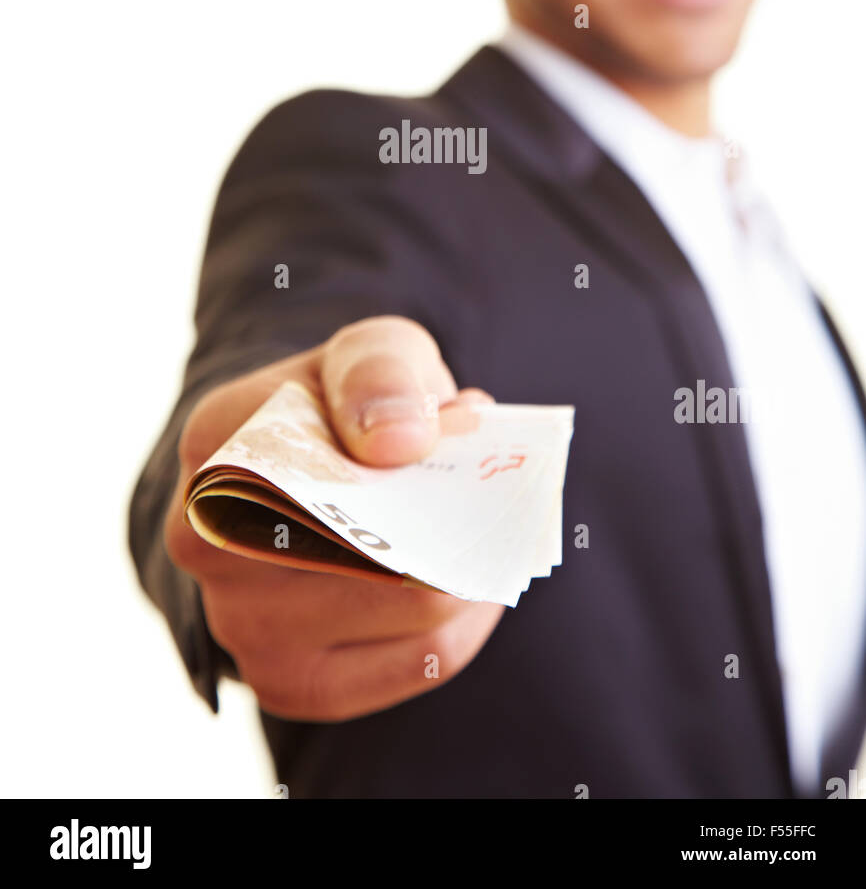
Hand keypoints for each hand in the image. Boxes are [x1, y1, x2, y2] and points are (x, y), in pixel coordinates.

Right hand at [164, 315, 504, 720]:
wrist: (306, 476)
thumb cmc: (343, 408)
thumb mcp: (367, 351)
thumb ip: (381, 372)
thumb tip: (400, 441)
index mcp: (216, 444)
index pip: (322, 461)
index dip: (412, 444)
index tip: (462, 419)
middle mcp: (205, 543)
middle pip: (378, 548)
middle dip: (456, 516)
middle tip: (494, 484)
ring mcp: (238, 624)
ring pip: (413, 611)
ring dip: (472, 564)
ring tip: (484, 524)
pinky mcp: (287, 684)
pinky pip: (420, 661)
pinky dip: (466, 619)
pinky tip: (468, 580)